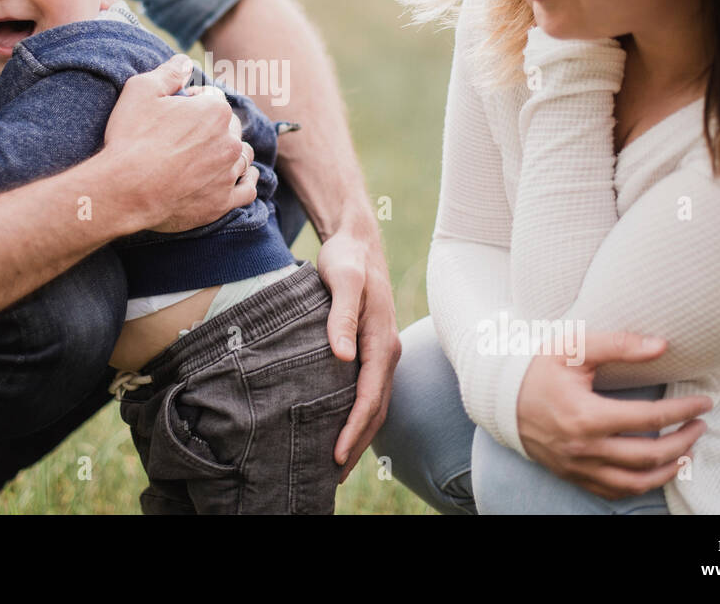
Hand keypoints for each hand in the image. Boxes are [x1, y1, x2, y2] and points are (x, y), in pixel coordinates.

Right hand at [103, 55, 256, 232]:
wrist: (124, 190)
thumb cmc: (131, 139)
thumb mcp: (141, 90)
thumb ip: (169, 72)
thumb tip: (186, 62)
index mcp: (215, 111)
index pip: (213, 98)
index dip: (192, 101)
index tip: (174, 111)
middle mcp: (229, 141)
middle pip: (230, 127)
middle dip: (213, 127)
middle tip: (186, 136)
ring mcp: (229, 173)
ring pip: (241, 156)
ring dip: (230, 152)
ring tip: (210, 156)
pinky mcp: (224, 202)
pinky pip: (247, 189)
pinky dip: (245, 181)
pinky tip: (239, 177)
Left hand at [314, 224, 400, 480]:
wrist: (356, 242)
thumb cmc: (346, 260)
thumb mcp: (342, 280)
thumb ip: (342, 317)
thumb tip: (342, 356)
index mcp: (381, 341)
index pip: (369, 396)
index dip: (354, 428)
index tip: (336, 455)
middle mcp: (387, 351)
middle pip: (376, 409)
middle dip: (357, 443)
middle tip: (332, 475)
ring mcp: (382, 353)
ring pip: (375, 404)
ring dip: (360, 434)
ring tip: (336, 464)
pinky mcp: (372, 350)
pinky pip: (369, 391)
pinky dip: (359, 415)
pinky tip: (342, 427)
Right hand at [516, 331, 712, 499]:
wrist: (497, 396)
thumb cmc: (535, 367)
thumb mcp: (572, 348)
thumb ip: (618, 345)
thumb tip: (661, 346)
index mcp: (586, 415)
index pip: (649, 418)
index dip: (682, 410)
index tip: (703, 402)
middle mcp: (584, 447)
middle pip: (649, 455)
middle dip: (684, 441)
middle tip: (700, 425)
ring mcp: (577, 465)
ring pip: (635, 482)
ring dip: (669, 470)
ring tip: (687, 451)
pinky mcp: (571, 474)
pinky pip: (612, 491)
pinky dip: (639, 486)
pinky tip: (654, 471)